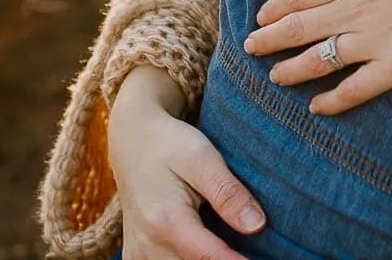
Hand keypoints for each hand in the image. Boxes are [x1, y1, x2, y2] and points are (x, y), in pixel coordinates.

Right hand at [109, 66, 262, 259]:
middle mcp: (147, 244)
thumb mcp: (202, 157)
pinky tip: (212, 247)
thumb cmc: (170, 145)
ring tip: (239, 247)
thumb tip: (257, 225)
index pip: (209, 257)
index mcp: (165, 220)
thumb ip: (227, 193)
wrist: (132, 142)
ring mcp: (138, 254)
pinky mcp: (137, 256)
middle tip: (259, 249)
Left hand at [244, 0, 391, 113]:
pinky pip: (356, 89)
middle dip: (269, 40)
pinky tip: (318, 107)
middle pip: (298, 28)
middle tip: (252, 49)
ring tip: (276, 77)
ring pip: (319, 60)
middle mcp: (355, 9)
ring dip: (291, 70)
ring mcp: (374, 40)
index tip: (261, 16)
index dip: (275, 8)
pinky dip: (333, 101)